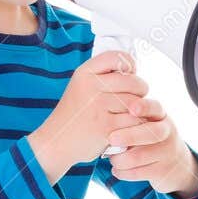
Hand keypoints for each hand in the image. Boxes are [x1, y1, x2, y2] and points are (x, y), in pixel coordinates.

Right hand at [28, 51, 146, 182]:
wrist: (56, 141)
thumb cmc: (75, 114)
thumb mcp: (81, 86)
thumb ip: (103, 75)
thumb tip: (133, 71)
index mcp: (84, 73)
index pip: (116, 57)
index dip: (129, 63)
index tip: (131, 73)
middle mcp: (90, 86)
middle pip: (132, 81)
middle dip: (140, 89)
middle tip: (136, 97)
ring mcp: (97, 107)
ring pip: (135, 102)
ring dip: (139, 109)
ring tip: (131, 113)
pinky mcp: (105, 126)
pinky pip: (132, 120)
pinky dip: (135, 124)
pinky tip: (128, 126)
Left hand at [105, 97, 197, 198]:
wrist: (176, 163)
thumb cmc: (150, 138)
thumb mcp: (148, 123)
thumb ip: (131, 119)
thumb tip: (106, 123)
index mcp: (160, 116)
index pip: (154, 107)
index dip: (144, 107)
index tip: (132, 108)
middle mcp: (166, 132)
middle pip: (150, 133)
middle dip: (129, 136)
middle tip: (111, 138)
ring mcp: (166, 152)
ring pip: (139, 156)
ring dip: (119, 159)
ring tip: (112, 159)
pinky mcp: (162, 171)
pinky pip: (137, 172)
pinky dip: (122, 172)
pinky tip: (116, 170)